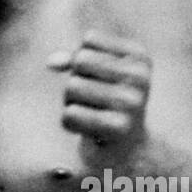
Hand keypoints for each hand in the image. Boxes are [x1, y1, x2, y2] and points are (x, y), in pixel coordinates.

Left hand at [47, 30, 150, 160]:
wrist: (128, 151)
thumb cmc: (108, 105)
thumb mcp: (96, 74)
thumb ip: (72, 59)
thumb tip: (51, 62)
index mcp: (140, 57)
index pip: (89, 40)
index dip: (84, 61)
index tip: (102, 81)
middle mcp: (140, 77)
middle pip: (80, 61)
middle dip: (76, 80)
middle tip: (93, 100)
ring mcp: (131, 102)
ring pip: (72, 86)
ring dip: (71, 102)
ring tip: (91, 114)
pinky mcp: (118, 128)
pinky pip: (70, 114)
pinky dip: (70, 123)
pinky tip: (88, 130)